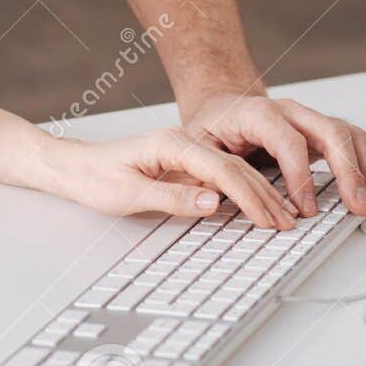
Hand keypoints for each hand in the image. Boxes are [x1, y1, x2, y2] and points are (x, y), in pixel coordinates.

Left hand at [47, 128, 299, 227]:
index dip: (249, 195)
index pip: (221, 170)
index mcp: (170, 144)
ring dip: (263, 192)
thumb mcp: (128, 194)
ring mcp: (187, 151)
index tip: (269, 216)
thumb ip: (172, 197)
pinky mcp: (187, 162)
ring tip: (286, 215)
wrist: (76, 167)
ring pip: (234, 170)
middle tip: (289, 222)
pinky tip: (264, 201)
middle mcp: (182, 144)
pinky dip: (248, 190)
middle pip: (235, 168)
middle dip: (266, 195)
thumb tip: (213, 201)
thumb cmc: (96, 177)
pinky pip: (225, 174)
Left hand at [184, 92, 365, 217]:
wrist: (221, 107)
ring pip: (348, 135)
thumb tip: (223, 201)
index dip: (300, 176)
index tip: (306, 209)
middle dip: (349, 172)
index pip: (288, 141)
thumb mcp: (197, 149)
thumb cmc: (210, 129)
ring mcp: (309, 119)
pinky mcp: (321, 131)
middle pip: (329, 132)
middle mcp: (289, 112)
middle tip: (358, 207)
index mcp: (256, 113)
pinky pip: (355, 140)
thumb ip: (212, 172)